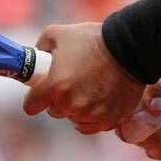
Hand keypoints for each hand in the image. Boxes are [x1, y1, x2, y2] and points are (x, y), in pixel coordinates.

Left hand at [22, 22, 146, 132]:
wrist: (130, 47)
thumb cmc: (93, 39)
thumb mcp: (59, 34)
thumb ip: (40, 46)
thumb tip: (35, 56)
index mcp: (55, 85)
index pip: (30, 106)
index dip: (34, 98)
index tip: (40, 92)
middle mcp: (71, 104)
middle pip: (54, 112)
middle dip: (58, 100)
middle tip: (69, 84)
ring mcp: (91, 113)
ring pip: (73, 119)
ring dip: (76, 108)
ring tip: (87, 90)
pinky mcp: (109, 119)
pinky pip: (92, 126)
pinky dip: (92, 117)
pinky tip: (96, 103)